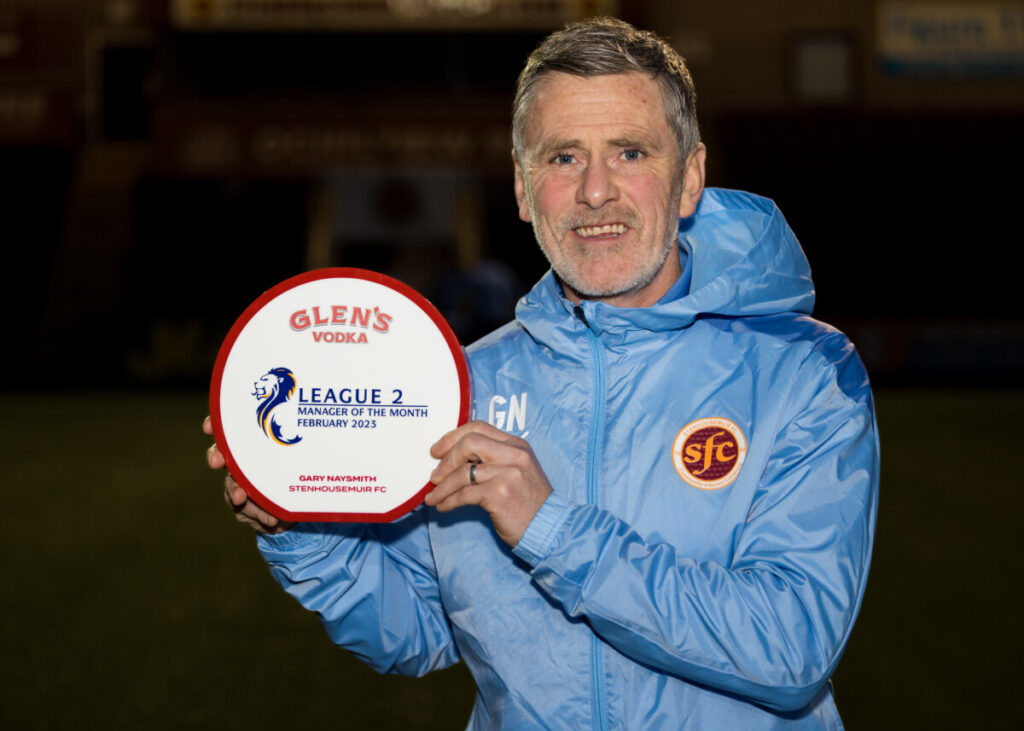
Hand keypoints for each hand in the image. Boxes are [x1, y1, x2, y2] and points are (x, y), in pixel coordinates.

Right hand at [203, 416, 292, 534]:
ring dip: (236, 492)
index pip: (229, 431)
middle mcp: (241, 463)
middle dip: (216, 456)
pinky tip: (271, 519)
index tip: (207, 427)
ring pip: (231, 487)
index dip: (214, 426)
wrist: (296, 505)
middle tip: (217, 461)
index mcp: (252, 446)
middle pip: (220, 456)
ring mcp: (239, 485)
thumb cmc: (296, 472)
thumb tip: (305, 442)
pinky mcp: (243, 508)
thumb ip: (297, 453)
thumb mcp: (299, 458)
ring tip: (241, 498)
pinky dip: (259, 515)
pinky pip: (245, 511)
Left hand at [426, 420, 551, 547]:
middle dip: (446, 460)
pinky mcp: (500, 494)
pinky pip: (465, 494)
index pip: (478, 428)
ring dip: (442, 486)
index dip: (452, 437)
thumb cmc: (529, 502)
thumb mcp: (517, 471)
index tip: (437, 450)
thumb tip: (453, 460)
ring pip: (463, 472)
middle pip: (468, 443)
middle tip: (435, 476)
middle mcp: (514, 455)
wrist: (549, 528)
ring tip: (432, 496)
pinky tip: (443, 506)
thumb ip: (493, 459)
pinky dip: (449, 500)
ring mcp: (508, 473)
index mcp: (516, 445)